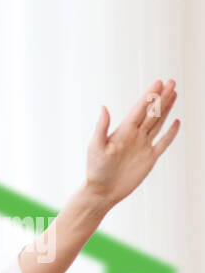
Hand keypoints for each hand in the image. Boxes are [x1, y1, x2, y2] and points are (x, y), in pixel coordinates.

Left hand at [84, 79, 179, 208]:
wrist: (102, 191)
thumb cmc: (95, 170)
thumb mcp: (95, 147)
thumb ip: (101, 127)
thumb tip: (103, 107)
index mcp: (123, 131)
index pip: (139, 109)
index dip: (149, 96)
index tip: (159, 82)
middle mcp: (134, 136)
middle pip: (152, 112)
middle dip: (162, 97)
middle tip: (171, 81)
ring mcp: (143, 146)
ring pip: (158, 123)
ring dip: (167, 109)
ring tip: (174, 94)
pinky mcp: (150, 158)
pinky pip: (163, 143)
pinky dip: (171, 133)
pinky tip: (176, 122)